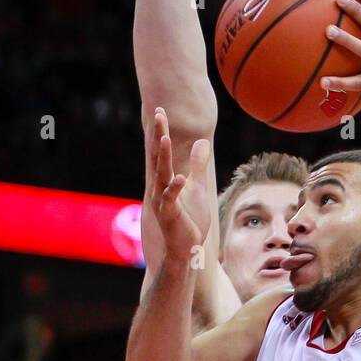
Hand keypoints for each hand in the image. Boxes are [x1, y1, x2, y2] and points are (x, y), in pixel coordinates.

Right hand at [148, 108, 212, 263]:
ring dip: (162, 157)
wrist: (186, 249)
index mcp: (165, 181)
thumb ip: (198, 165)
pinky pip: (171, 200)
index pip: (162, 152)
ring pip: (162, 175)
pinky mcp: (170, 215)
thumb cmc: (189, 219)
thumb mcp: (197, 187)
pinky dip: (176, 189)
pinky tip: (181, 178)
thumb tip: (202, 141)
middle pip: (158, 158)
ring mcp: (163, 201)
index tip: (161, 111)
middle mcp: (159, 188)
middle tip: (158, 113)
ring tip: (163, 139)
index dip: (161, 132)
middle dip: (159, 135)